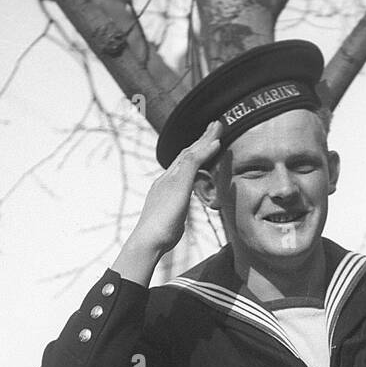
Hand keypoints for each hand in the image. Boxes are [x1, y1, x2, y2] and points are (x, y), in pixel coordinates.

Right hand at [118, 120, 222, 275]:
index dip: (194, 152)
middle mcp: (166, 178)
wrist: (147, 240)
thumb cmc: (158, 237)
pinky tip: (216, 143)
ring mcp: (171, 179)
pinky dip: (205, 151)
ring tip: (218, 126)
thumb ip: (175, 215)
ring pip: (190, 152)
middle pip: (185, 153)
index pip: (181, 165)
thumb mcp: (170, 221)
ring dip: (205, 138)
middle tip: (214, 125)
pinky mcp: (177, 183)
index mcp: (164, 186)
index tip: (206, 142)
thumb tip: (177, 220)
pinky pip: (193, 161)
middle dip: (200, 139)